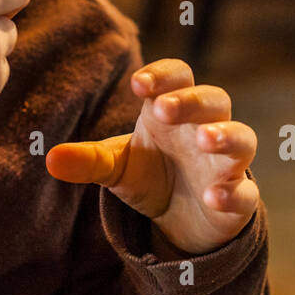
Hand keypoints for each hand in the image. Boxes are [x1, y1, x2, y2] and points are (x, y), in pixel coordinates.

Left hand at [45, 58, 258, 255]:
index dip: (162, 75)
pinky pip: (245, 192)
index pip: (178, 76)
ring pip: (242, 137)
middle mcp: (205, 128)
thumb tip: (50, 159)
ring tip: (205, 141)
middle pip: (213, 99)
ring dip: (226, 135)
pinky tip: (213, 196)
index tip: (138, 85)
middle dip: (191, 101)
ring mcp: (226, 163)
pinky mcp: (237, 199)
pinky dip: (234, 192)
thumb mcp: (115, 167)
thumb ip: (88, 161)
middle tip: (165, 110)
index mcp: (173, 109)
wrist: (179, 219)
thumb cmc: (149, 174)